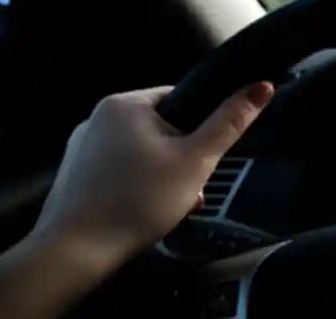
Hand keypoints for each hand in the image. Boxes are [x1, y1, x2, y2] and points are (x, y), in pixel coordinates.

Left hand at [28, 83, 273, 273]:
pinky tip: (141, 211)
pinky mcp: (72, 174)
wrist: (75, 250)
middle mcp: (97, 117)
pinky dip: (134, 185)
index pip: (179, 100)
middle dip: (181, 159)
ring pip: (138, 152)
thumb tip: (263, 85)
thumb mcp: (196, 161)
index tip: (206, 159)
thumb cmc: (139, 199)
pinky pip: (116, 170)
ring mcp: (80, 146)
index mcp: (125, 103)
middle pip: (159, 129)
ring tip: (170, 206)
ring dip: (160, 174)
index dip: (200, 128)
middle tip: (191, 190)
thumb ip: (230, 123)